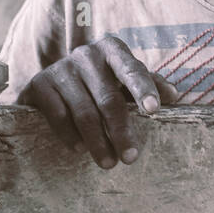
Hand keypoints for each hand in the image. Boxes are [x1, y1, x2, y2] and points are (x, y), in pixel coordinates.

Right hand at [18, 35, 178, 168]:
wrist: (50, 84)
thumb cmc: (98, 83)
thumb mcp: (123, 80)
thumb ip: (149, 85)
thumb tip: (174, 96)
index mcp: (112, 50)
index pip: (131, 70)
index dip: (143, 89)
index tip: (154, 109)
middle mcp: (86, 54)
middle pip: (109, 98)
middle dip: (121, 130)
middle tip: (130, 157)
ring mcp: (61, 68)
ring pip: (84, 111)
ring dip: (98, 141)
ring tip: (108, 163)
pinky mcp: (39, 83)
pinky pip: (58, 115)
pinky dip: (70, 135)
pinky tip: (79, 150)